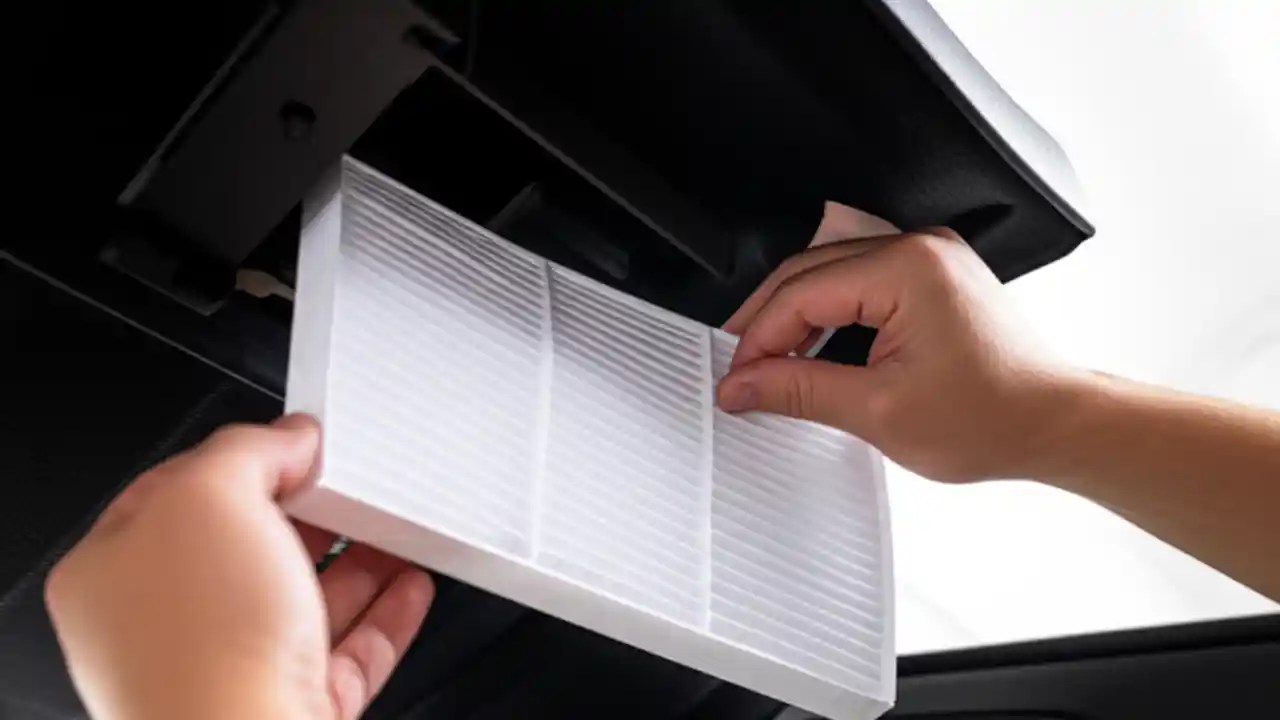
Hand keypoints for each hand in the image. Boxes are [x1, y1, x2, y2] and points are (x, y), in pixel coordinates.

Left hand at [45, 416, 433, 719]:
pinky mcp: (288, 708)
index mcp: (117, 573)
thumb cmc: (200, 649)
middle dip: (313, 511)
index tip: (298, 444)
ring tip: (400, 526)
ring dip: (360, 558)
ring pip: (303, 600)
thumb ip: (247, 452)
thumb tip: (287, 441)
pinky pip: (344, 651)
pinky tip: (410, 586)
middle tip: (354, 485)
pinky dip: (384, 614)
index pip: (180, 492)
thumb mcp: (208, 499)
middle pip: (252, 548)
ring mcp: (230, 672)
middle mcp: (167, 628)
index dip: (243, 459)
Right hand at [718, 229, 1080, 482]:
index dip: (759, 338)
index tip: (737, 379)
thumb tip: (743, 385)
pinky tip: (811, 345)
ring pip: (831, 272)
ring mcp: (929, 258)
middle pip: (810, 271)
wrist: (1053, 423)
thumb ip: (798, 390)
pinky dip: (828, 311)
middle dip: (767, 323)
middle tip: (740, 370)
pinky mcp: (932, 275)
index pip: (802, 292)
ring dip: (794, 314)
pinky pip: (859, 279)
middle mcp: (920, 248)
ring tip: (767, 360)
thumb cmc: (994, 416)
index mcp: (908, 268)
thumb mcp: (878, 411)